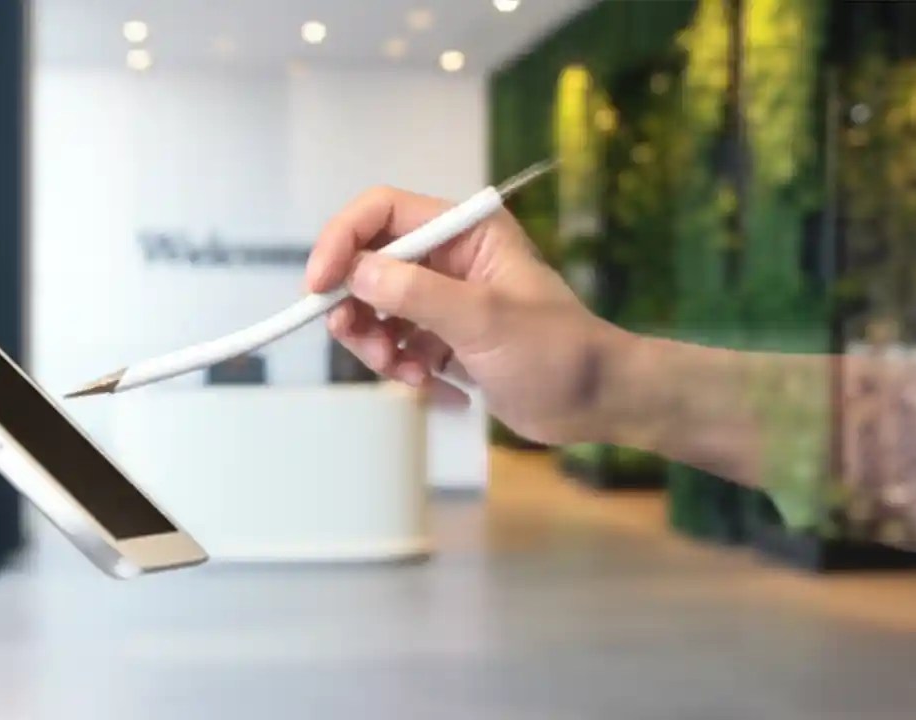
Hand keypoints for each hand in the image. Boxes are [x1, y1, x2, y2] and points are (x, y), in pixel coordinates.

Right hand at [306, 185, 628, 443]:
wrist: (597, 402)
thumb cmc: (556, 351)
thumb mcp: (484, 319)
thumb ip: (416, 293)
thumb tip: (354, 273)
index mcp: (464, 232)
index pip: (382, 213)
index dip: (341, 241)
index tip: (318, 285)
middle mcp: (447, 258)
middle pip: (367, 265)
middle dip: (358, 309)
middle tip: (367, 345)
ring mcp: (442, 300)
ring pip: (374, 311)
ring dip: (380, 347)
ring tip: (412, 375)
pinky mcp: (442, 338)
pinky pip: (396, 346)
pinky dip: (404, 370)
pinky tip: (440, 390)